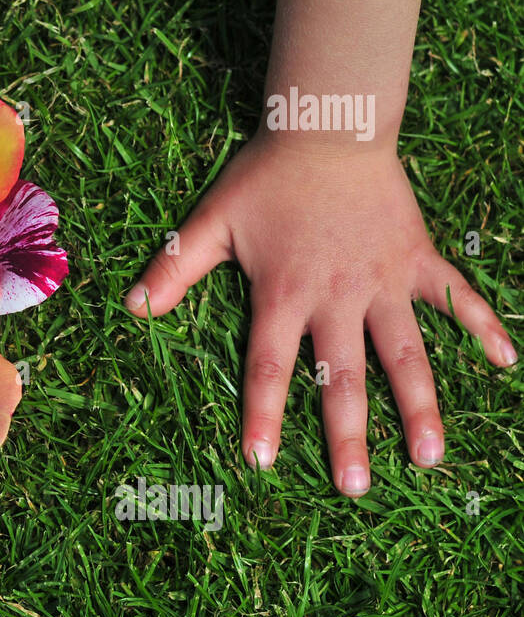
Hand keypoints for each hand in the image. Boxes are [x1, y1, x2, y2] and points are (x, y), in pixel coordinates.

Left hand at [124, 135, 515, 496]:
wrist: (326, 127)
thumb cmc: (264, 178)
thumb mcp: (208, 223)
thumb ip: (172, 270)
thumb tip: (130, 308)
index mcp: (283, 295)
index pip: (267, 367)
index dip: (263, 415)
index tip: (260, 461)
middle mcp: (336, 297)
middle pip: (342, 376)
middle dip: (348, 435)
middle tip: (355, 489)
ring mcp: (382, 281)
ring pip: (405, 353)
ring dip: (420, 405)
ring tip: (431, 457)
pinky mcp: (415, 259)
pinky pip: (455, 296)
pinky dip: (482, 324)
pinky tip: (507, 360)